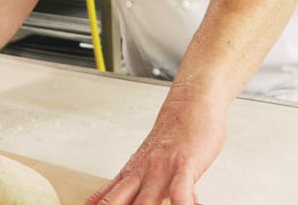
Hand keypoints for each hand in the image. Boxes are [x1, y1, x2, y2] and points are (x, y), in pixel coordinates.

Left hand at [86, 88, 224, 204]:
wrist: (191, 101)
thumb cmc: (175, 134)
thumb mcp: (150, 161)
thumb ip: (139, 187)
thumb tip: (120, 201)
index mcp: (132, 172)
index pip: (106, 198)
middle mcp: (142, 172)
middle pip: (116, 201)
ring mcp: (161, 169)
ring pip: (144, 201)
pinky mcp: (184, 165)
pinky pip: (181, 191)